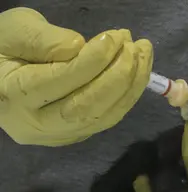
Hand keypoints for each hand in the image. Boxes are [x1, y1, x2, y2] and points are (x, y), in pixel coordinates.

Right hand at [0, 8, 152, 145]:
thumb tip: (81, 48)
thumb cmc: (5, 50)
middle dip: (119, 76)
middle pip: (86, 107)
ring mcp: (59, 135)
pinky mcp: (77, 134)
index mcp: (13, 95)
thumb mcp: (14, 32)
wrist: (1, 81)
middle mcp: (37, 125)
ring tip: (144, 54)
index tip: (116, 37)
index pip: (60, 81)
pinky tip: (139, 72)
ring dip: (131, 85)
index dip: (93, 60)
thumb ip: (42, 40)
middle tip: (135, 46)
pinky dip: (128, 95)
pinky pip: (108, 118)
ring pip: (103, 117)